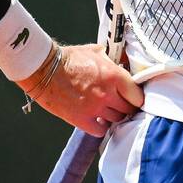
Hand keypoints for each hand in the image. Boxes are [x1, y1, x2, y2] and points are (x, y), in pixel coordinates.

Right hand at [21, 43, 143, 136]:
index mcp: (114, 76)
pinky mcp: (81, 120)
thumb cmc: (68, 58)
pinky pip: (100, 131)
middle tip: (120, 105)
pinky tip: (97, 120)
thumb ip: (111, 60)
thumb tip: (120, 63)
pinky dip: (101, 127)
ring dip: (113, 116)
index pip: (138, 96)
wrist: (44, 69)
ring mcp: (95, 108)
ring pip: (116, 120)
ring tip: (107, 111)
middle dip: (126, 107)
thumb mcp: (94, 51)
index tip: (133, 98)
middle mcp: (108, 94)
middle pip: (128, 110)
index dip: (136, 98)